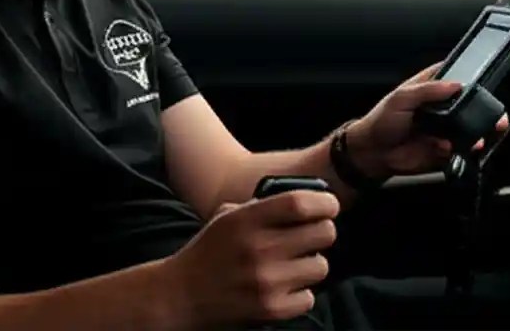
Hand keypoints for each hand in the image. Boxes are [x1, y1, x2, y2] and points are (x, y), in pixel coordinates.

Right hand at [160, 190, 338, 327]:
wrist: (180, 296)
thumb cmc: (209, 252)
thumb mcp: (227, 217)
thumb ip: (262, 206)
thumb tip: (307, 199)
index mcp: (246, 220)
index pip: (301, 203)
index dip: (324, 202)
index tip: (329, 206)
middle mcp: (258, 249)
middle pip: (323, 233)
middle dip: (322, 232)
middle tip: (312, 237)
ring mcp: (266, 281)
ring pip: (321, 266)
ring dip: (312, 265)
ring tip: (294, 265)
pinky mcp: (271, 310)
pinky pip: (309, 297)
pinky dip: (300, 294)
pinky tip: (284, 288)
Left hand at [348, 63, 509, 177]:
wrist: (372, 154)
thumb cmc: (381, 121)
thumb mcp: (401, 98)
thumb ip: (428, 90)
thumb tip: (456, 85)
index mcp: (433, 87)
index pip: (458, 76)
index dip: (472, 78)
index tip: (486, 82)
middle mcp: (443, 107)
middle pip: (472, 105)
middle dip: (486, 110)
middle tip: (496, 117)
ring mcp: (446, 129)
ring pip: (472, 129)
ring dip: (478, 133)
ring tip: (476, 137)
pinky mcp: (446, 150)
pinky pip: (462, 150)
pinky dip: (462, 150)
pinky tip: (450, 148)